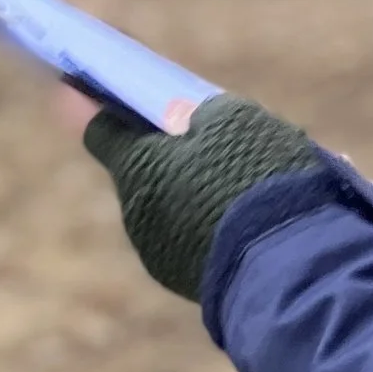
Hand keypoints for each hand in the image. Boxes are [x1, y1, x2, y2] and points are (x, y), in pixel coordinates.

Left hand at [83, 91, 319, 300]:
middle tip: (206, 135)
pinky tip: (252, 217)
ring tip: (246, 179)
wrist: (289, 263)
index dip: (96, 105)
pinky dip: (214, 222)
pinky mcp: (192, 282)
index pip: (100, 128)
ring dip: (195, 189)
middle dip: (166, 152)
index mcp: (136, 166)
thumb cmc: (256, 177)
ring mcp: (162, 254)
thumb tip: (182, 116)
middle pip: (144, 169)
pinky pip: (197, 238)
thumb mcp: (234, 120)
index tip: (83, 89)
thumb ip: (196, 113)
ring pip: (174, 205)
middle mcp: (137, 213)